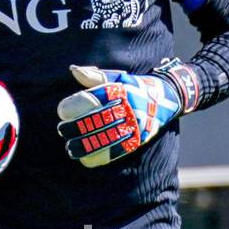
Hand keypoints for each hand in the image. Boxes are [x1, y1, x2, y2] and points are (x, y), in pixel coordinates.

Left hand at [56, 64, 183, 166]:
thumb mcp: (118, 77)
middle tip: (62, 130)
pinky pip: (116, 152)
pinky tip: (84, 159)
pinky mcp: (137, 140)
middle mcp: (128, 108)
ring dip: (84, 146)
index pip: (94, 98)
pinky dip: (98, 157)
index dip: (75, 106)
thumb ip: (95, 76)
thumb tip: (73, 70)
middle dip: (75, 127)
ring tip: (70, 148)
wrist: (166, 99)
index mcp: (121, 90)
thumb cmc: (135, 86)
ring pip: (105, 139)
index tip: (62, 112)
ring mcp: (134, 125)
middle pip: (97, 120)